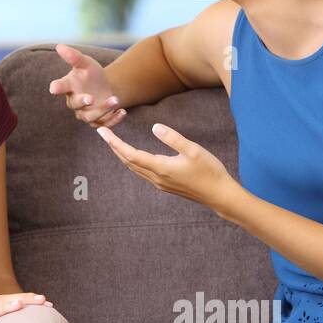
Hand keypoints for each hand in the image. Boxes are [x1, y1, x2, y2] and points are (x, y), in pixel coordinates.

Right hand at [48, 43, 125, 127]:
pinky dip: (114, 119)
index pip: (60, 86)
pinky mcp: (98, 121)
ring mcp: (85, 113)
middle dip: (82, 102)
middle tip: (91, 98)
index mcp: (69, 86)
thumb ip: (74, 57)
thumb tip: (59, 46)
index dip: (56, 88)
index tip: (53, 88)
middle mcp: (74, 102)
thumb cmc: (91, 74)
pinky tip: (122, 111)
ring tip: (115, 100)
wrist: (106, 87)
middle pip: (75, 104)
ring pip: (91, 116)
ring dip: (103, 109)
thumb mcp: (86, 63)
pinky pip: (104, 124)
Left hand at [96, 122, 238, 211]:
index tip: (102, 132)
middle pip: (128, 161)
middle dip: (114, 147)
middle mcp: (156, 178)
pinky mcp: (165, 185)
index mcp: (161, 168)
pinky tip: (133, 156)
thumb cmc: (210, 171)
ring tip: (113, 142)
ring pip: (134, 168)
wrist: (219, 195)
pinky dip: (133, 162)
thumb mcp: (193, 150)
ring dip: (122, 155)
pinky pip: (142, 173)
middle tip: (102, 133)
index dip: (115, 143)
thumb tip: (155, 127)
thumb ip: (173, 138)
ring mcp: (160, 183)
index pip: (131, 154)